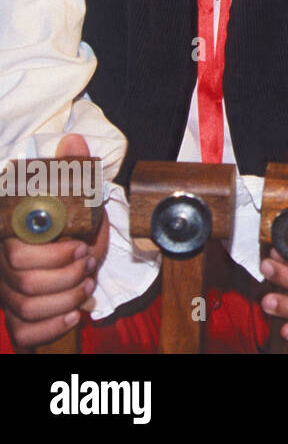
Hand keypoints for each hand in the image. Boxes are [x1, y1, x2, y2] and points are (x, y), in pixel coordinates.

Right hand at [0, 135, 107, 347]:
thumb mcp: (74, 194)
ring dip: (65, 300)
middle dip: (66, 278)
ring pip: (25, 310)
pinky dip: (51, 328)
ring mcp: (7, 295)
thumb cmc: (68, 220)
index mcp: (11, 237)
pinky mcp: (19, 318)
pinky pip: (24, 334)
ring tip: (88, 287)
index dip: (54, 257)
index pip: (17, 257)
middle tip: (89, 266)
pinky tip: (75, 313)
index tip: (83, 249)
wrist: (68, 247)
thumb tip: (74, 141)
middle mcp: (3, 269)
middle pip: (23, 285)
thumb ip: (71, 169)